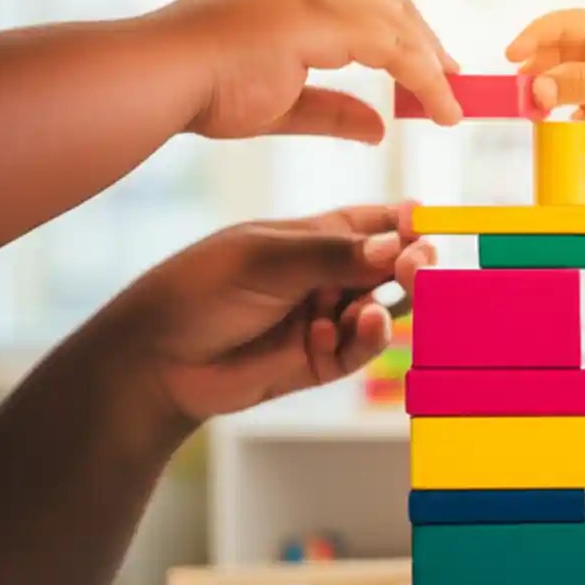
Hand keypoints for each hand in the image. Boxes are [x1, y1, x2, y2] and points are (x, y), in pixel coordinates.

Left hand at [82, 203, 433, 421]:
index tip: (429, 227)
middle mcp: (328, 276)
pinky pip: (361, 348)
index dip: (407, 224)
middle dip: (411, 265)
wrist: (156, 358)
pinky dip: (370, 337)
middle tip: (421, 267)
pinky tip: (366, 324)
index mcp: (316, 236)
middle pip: (391, 267)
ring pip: (383, 309)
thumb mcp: (268, 258)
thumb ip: (335, 254)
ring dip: (392, 302)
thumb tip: (398, 246)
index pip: (378, 224)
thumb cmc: (201, 289)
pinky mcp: (321, 360)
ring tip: (389, 298)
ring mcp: (327, 319)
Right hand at [153, 0, 463, 141]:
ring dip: (430, 59)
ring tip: (453, 98)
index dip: (397, 27)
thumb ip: (332, 111)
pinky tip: (441, 106)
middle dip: (422, 36)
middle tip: (452, 76)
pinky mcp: (318, 18)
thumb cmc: (197, 92)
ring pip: (394, 18)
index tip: (425, 63)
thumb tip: (379, 128)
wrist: (155, 81)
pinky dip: (423, 77)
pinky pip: (393, 47)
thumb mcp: (281, 104)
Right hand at [506, 9, 584, 147]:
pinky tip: (561, 118)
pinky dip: (564, 108)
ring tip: (535, 111)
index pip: (558, 25)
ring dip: (546, 93)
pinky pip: (576, 100)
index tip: (511, 57)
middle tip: (521, 92)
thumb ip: (574, 83)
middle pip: (555, 53)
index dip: (531, 37)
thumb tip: (537, 88)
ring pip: (563, 79)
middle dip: (535, 70)